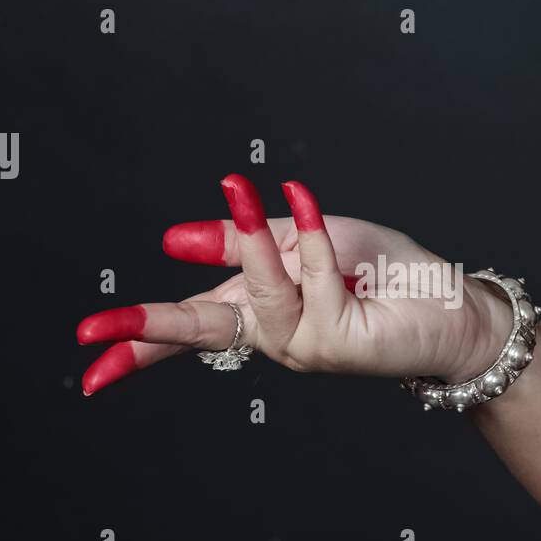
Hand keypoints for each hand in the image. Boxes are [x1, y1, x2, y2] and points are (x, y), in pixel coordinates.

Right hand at [74, 175, 512, 395]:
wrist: (449, 304)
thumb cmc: (383, 274)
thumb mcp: (306, 238)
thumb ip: (246, 242)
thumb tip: (175, 241)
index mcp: (261, 311)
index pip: (191, 323)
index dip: (140, 337)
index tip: (91, 348)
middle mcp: (276, 335)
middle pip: (203, 330)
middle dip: (150, 329)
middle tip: (97, 332)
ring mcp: (305, 344)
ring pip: (260, 295)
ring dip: (251, 243)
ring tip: (242, 192)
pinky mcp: (338, 341)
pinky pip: (312, 280)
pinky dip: (310, 237)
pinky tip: (301, 199)